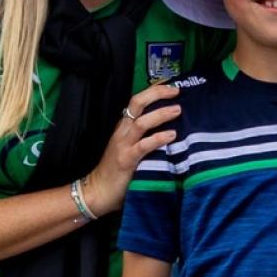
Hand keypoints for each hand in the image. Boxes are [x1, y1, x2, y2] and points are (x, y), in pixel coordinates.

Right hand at [85, 83, 180, 216]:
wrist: (98, 191)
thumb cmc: (117, 172)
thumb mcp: (130, 149)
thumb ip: (145, 138)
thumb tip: (173, 130)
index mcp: (123, 127)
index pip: (137, 101)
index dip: (153, 91)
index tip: (171, 85)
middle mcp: (122, 131)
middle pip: (137, 103)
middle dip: (157, 94)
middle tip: (176, 91)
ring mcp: (123, 145)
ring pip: (141, 122)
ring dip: (161, 114)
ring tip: (178, 110)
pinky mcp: (126, 160)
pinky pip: (143, 145)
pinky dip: (158, 138)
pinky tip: (171, 135)